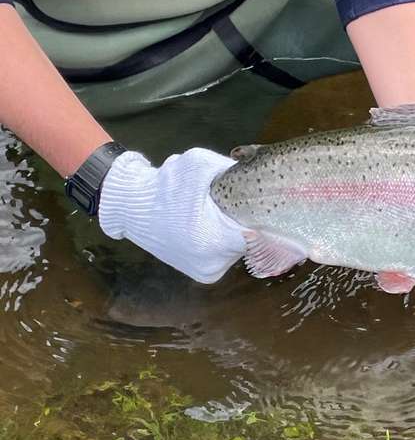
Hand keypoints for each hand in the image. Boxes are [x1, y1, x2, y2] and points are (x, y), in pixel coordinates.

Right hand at [98, 148, 246, 283]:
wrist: (132, 207)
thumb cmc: (165, 185)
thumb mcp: (200, 164)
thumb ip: (232, 169)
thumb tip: (257, 175)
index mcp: (214, 240)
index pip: (256, 229)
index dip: (254, 213)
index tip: (248, 202)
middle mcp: (212, 264)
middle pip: (249, 240)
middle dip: (241, 222)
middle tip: (227, 207)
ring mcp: (208, 273)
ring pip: (238, 249)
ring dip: (232, 233)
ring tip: (211, 217)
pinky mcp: (204, 276)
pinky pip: (225, 257)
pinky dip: (222, 243)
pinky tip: (207, 229)